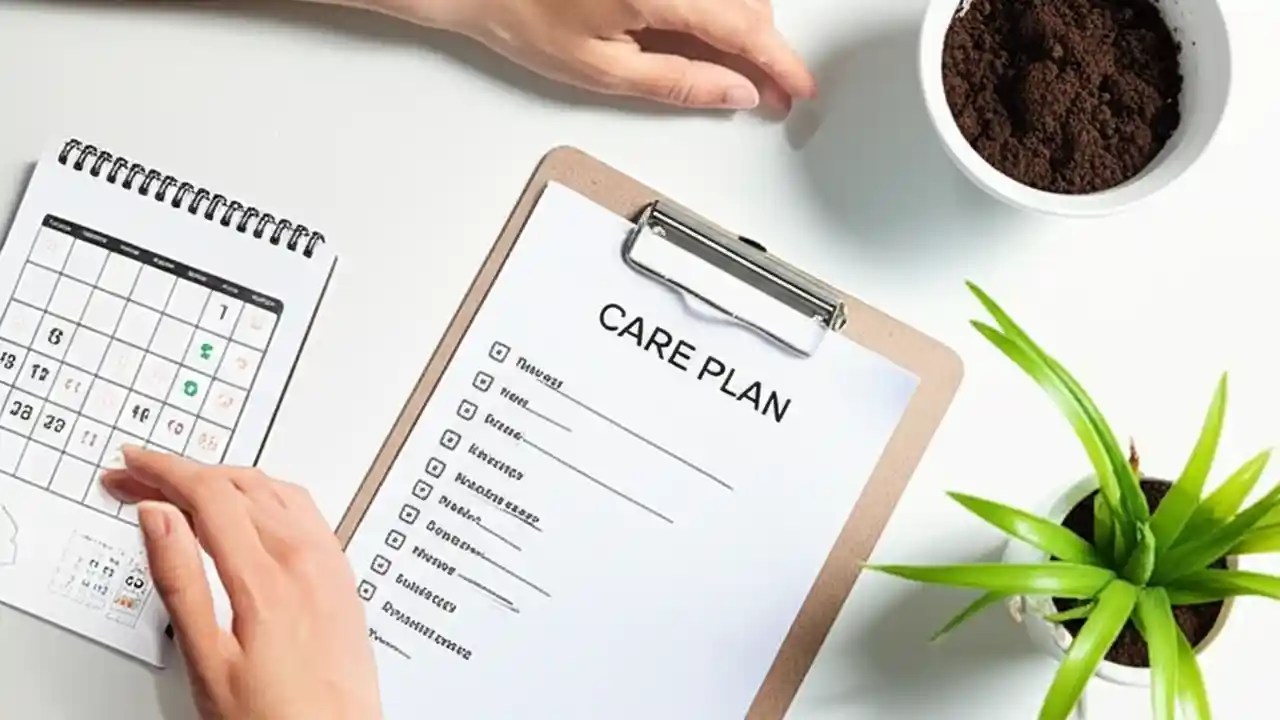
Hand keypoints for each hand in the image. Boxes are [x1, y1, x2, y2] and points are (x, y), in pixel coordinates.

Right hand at [102, 447, 379, 719]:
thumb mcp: (208, 661)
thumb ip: (181, 582)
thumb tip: (158, 517)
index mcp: (268, 578)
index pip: (212, 494)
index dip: (165, 470)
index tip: (132, 466)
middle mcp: (308, 561)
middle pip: (240, 485)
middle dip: (184, 473)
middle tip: (139, 479)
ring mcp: (331, 565)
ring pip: (276, 490)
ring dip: (226, 479)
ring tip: (184, 488)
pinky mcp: (343, 577)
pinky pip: (305, 511)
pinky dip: (265, 494)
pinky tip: (247, 508)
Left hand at [333, 0, 816, 111]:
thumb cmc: (521, 14)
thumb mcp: (601, 70)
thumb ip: (678, 82)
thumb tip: (735, 93)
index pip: (744, 29)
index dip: (780, 65)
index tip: (799, 88)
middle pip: (748, 1)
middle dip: (762, 48)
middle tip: (765, 89)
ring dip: (741, 21)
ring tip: (728, 63)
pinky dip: (716, 2)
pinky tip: (701, 27)